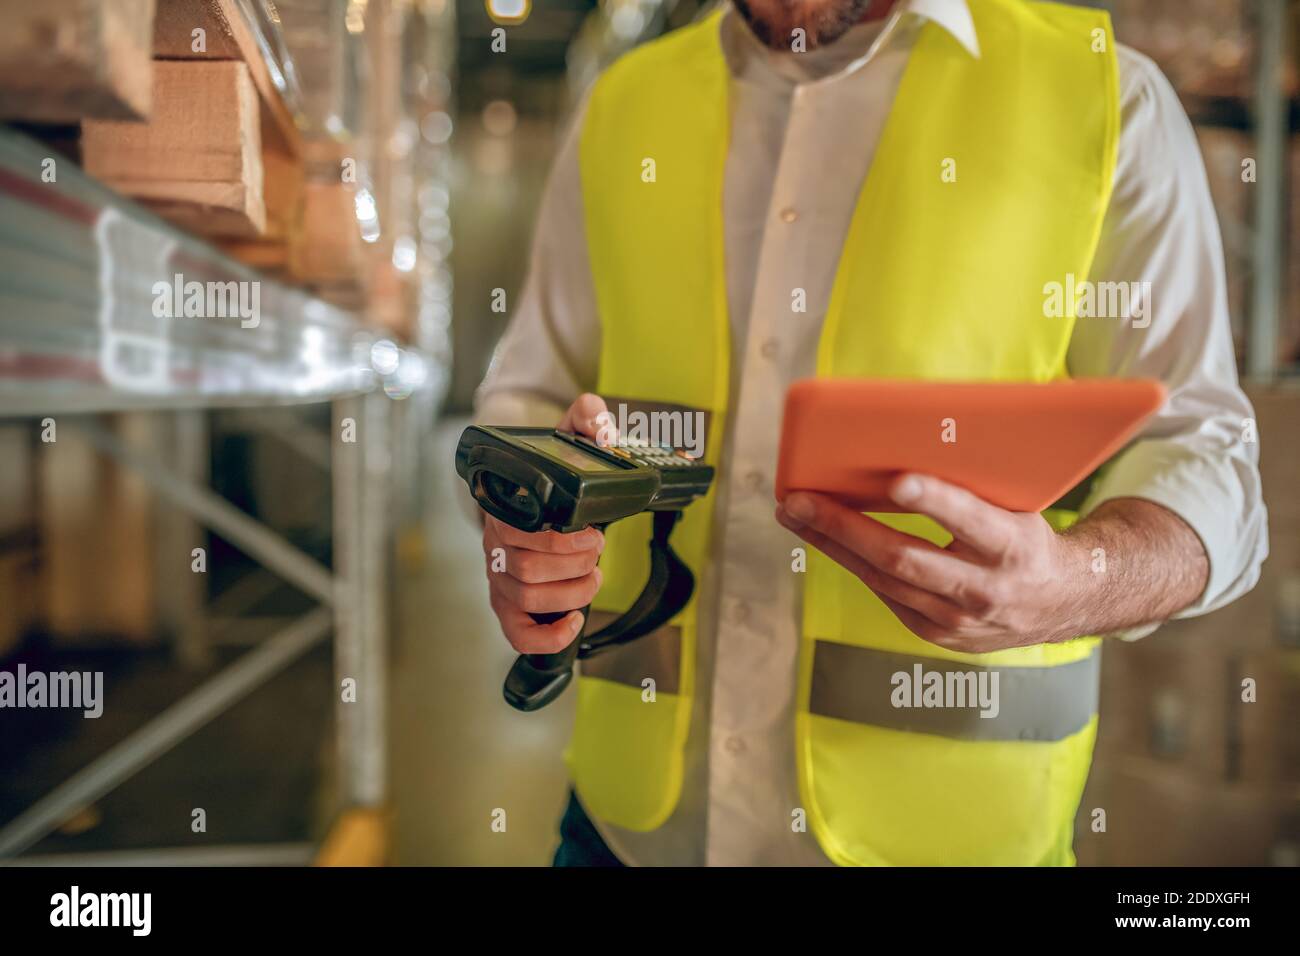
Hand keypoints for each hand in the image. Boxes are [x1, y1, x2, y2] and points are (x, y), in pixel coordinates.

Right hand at [481, 393, 615, 653]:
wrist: (532, 502)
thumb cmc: (553, 479)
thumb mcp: (568, 442)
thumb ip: (586, 420)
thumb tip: (597, 419)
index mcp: (504, 510)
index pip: (516, 534)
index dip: (560, 542)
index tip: (594, 534)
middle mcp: (495, 547)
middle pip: (524, 570)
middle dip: (573, 565)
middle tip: (598, 552)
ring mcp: (499, 579)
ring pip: (525, 599)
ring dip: (570, 594)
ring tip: (594, 577)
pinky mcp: (509, 607)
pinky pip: (517, 634)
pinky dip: (547, 636)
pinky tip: (573, 623)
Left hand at [775, 474, 1095, 652]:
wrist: (1060, 602)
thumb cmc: (1028, 537)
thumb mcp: (1018, 507)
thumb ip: (973, 487)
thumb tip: (912, 440)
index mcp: (1012, 547)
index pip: (968, 520)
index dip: (933, 500)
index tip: (895, 480)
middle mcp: (984, 589)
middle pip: (902, 557)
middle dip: (843, 526)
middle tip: (799, 499)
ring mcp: (958, 620)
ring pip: (882, 579)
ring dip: (831, 544)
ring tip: (794, 514)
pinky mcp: (937, 634)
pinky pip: (886, 594)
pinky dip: (853, 563)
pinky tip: (825, 538)